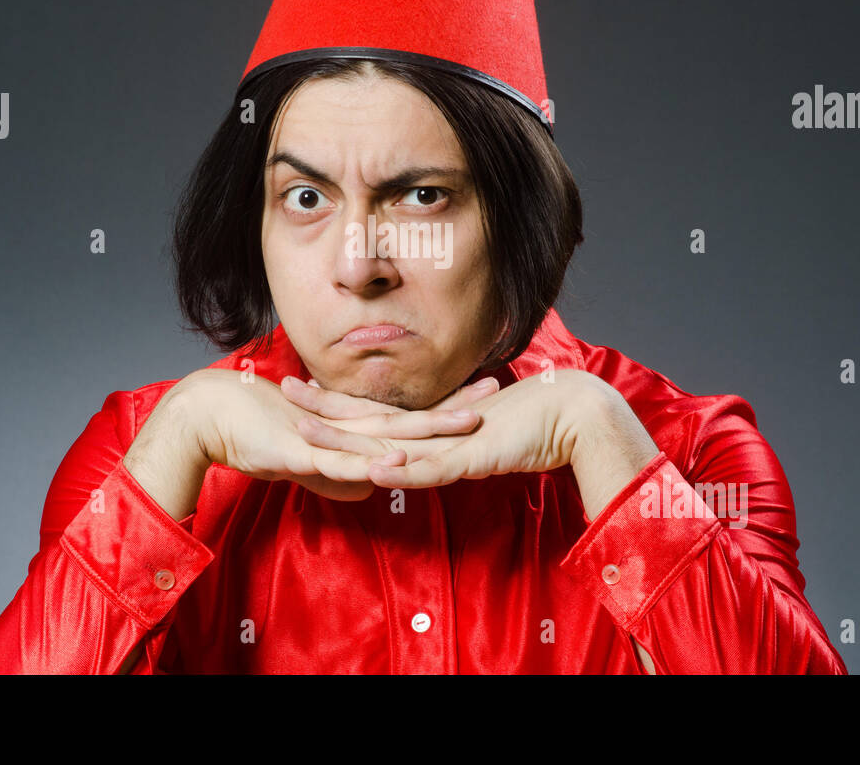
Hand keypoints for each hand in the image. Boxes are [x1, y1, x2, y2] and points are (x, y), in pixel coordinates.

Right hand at [184, 368, 493, 501]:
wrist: (207, 419)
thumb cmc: (251, 435)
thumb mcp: (303, 461)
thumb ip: (335, 476)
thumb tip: (368, 491)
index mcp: (346, 424)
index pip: (403, 414)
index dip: (441, 405)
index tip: (478, 395)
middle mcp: (344, 425)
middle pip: (408, 416)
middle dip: (452, 406)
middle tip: (497, 389)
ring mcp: (327, 438)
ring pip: (386, 435)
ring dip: (428, 430)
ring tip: (467, 424)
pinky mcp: (304, 453)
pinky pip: (344, 462)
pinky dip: (372, 462)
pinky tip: (399, 460)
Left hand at [286, 369, 611, 489]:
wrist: (575, 414)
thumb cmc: (536, 424)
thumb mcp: (482, 441)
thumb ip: (454, 447)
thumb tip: (434, 451)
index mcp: (434, 424)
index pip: (378, 414)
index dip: (341, 405)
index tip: (306, 390)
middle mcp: (435, 429)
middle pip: (371, 420)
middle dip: (326, 409)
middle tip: (284, 389)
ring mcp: (451, 442)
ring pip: (389, 442)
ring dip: (347, 439)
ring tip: (306, 432)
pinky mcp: (474, 457)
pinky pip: (433, 469)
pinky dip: (404, 470)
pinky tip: (375, 468)